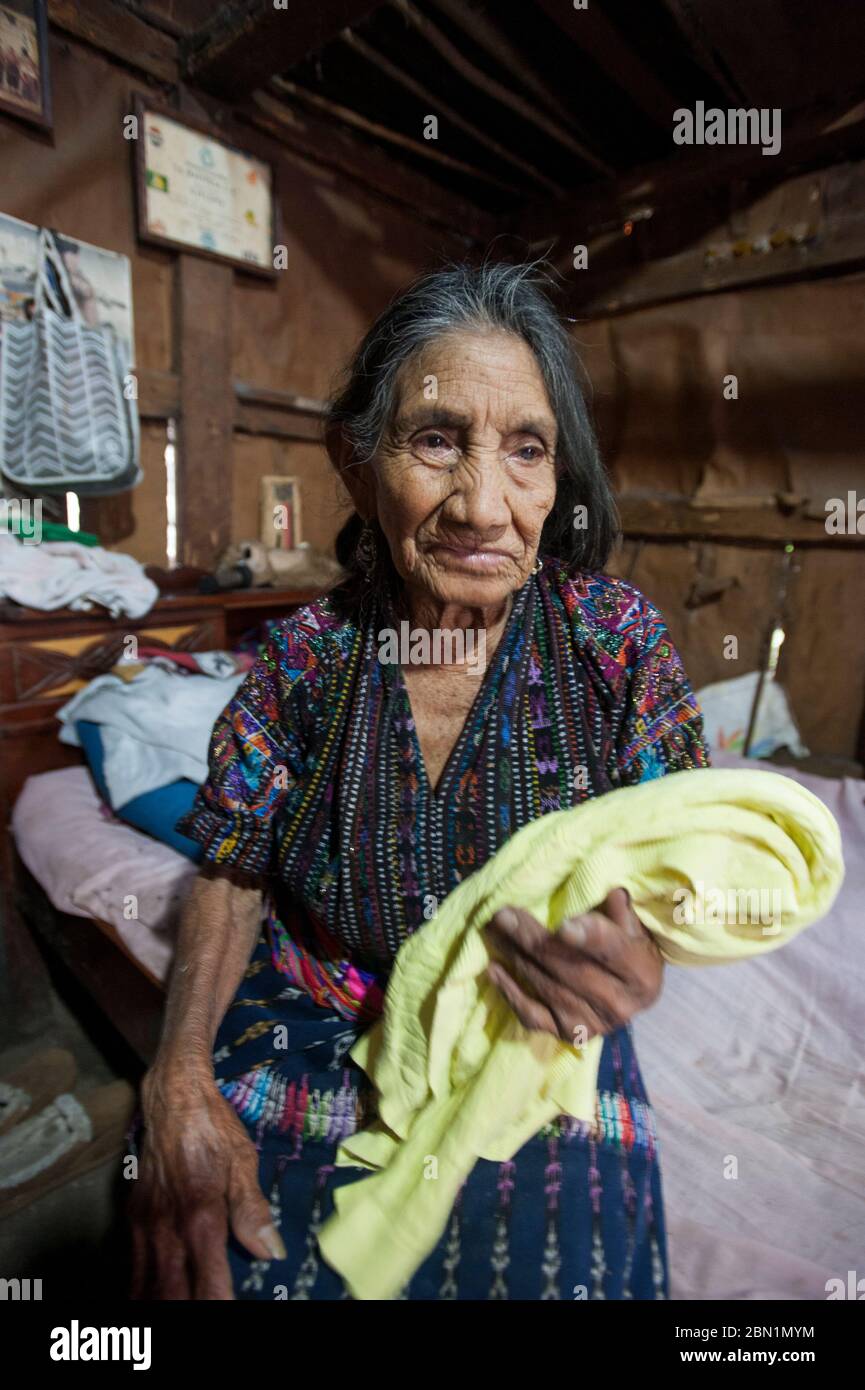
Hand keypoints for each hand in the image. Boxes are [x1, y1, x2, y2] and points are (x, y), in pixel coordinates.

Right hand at [130, 1062, 283, 1299]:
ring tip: (179, 1310)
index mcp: (200, 1215)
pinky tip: (155, 1295)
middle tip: (208, 1314)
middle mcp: (167, 1225)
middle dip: (187, 1309)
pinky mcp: (132, 1216)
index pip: (207, 1281)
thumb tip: (271, 1252)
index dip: (218, 1304)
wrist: (172, 1096)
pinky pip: (133, 1264)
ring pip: (144, 1285)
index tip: (229, 1312)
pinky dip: (142, 1287)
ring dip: (161, 1303)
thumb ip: (252, 1211)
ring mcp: (145, 1223)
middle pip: (169, 1292)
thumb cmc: (213, 1127)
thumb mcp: (243, 1162)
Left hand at [483, 887, 662, 1044]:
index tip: (564, 926)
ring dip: (515, 956)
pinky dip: (510, 992)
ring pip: (546, 987)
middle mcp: (618, 1004)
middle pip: (569, 968)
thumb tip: (614, 895)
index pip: (614, 952)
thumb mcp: (633, 926)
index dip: (591, 938)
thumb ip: (621, 913)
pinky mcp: (567, 1033)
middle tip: (503, 915)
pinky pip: (532, 1015)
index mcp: (642, 974)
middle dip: (532, 939)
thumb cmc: (629, 945)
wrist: (631, 989)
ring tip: (493, 930)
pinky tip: (493, 969)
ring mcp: (591, 1023)